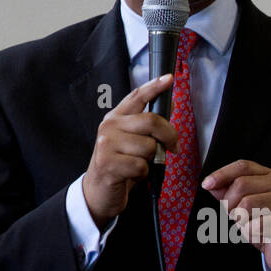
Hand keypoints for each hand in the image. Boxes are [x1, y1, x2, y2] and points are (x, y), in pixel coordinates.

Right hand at [81, 74, 177, 227]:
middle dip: (169, 135)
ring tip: (139, 164)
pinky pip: (141, 166)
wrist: (98, 191)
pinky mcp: (108, 163)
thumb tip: (170, 106)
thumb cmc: (119, 165)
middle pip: (151, 121)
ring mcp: (106, 144)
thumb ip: (147, 125)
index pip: (136, 97)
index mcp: (115, 118)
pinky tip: (132, 175)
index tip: (169, 79)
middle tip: (172, 147)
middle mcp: (109, 127)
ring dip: (151, 161)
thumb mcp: (131, 141)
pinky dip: (143, 174)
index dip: (154, 86)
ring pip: (149, 146)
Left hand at [201, 160, 270, 270]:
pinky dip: (249, 231)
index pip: (243, 166)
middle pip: (241, 184)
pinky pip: (257, 224)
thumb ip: (226, 192)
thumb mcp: (241, 205)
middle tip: (234, 217)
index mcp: (269, 175)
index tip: (206, 184)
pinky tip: (256, 233)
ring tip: (247, 225)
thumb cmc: (262, 223)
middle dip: (229, 203)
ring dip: (240, 220)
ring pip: (247, 204)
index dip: (222, 173)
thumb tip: (210, 184)